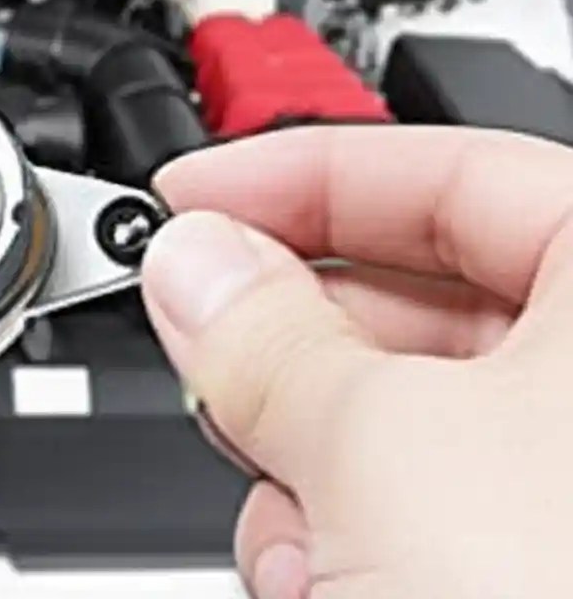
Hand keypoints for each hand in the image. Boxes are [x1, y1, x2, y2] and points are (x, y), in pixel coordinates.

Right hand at [143, 127, 572, 598]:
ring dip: (303, 467)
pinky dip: (340, 533)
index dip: (303, 173)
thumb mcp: (381, 444)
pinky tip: (323, 579)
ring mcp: (563, 481)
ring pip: (388, 419)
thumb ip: (266, 335)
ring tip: (295, 526)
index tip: (194, 198)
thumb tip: (193, 265)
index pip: (455, 172)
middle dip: (288, 352)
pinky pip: (405, 505)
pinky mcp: (523, 561)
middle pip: (408, 305)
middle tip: (204, 347)